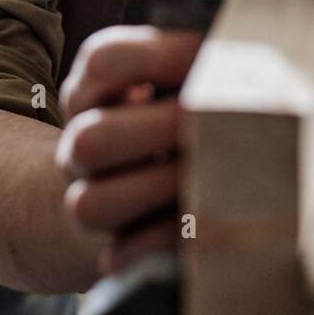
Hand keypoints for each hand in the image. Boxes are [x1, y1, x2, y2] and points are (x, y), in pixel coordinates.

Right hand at [56, 25, 202, 276]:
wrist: (128, 189)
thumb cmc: (168, 120)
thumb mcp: (166, 81)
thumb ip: (191, 69)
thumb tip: (234, 71)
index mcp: (91, 94)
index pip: (102, 62)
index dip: (156, 56)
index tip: (201, 57)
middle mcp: (80, 148)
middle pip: (89, 140)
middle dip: (160, 129)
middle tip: (209, 123)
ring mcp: (89, 202)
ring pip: (92, 206)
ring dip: (160, 188)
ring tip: (205, 171)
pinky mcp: (112, 252)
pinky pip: (125, 258)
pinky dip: (166, 239)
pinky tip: (202, 216)